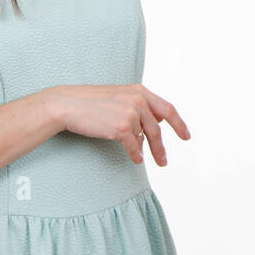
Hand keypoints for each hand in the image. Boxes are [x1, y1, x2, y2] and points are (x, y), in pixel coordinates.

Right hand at [48, 83, 190, 165]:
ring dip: (152, 151)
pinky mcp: (122, 127)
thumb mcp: (119, 97)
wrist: (68, 104)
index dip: (179, 123)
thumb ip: (137, 107)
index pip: (167, 108)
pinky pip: (134, 146)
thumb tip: (152, 128)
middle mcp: (138, 100)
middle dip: (163, 146)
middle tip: (165, 161)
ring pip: (147, 137)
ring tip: (157, 163)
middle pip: (158, 128)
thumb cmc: (91, 103)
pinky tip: (136, 160)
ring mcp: (131, 113)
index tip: (186, 136)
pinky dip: (136, 155)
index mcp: (140, 91)